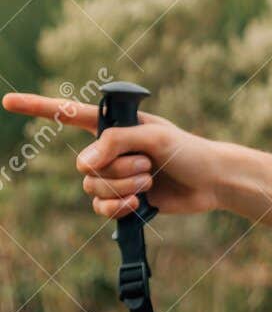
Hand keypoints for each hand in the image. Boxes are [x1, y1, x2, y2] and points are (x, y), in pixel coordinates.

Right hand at [2, 92, 223, 217]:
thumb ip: (117, 142)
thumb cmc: (189, 152)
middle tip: (149, 164)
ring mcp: (113, 176)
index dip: (37, 108)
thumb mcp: (156, 137)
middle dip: (118, 169)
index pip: (68, 115)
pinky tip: (139, 205)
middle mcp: (108, 151)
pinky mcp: (122, 200)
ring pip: (92, 188)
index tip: (7, 102)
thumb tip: (84, 163)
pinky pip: (101, 209)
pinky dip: (119, 208)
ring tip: (150, 181)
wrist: (212, 182)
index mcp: (113, 127)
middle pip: (84, 165)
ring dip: (124, 188)